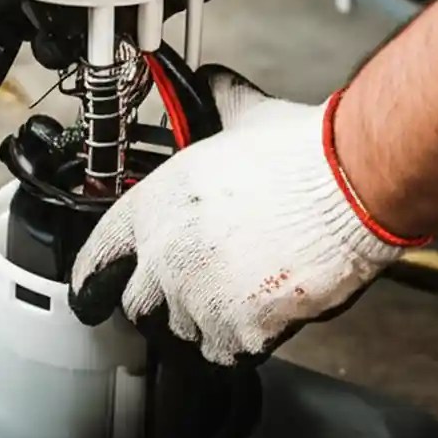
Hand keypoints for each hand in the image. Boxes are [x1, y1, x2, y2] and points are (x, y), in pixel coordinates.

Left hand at [68, 68, 427, 366]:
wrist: (346, 189)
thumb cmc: (298, 156)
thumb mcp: (241, 117)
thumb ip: (216, 104)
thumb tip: (213, 84)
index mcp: (151, 206)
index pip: (97, 256)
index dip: (94, 277)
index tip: (91, 292)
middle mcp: (164, 255)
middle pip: (137, 304)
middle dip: (160, 301)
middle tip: (196, 288)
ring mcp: (198, 297)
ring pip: (182, 331)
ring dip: (204, 321)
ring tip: (239, 296)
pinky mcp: (239, 330)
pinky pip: (225, 352)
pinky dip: (240, 342)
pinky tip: (261, 317)